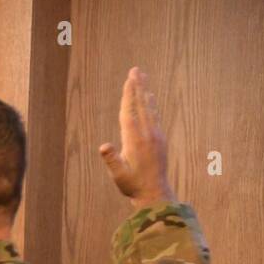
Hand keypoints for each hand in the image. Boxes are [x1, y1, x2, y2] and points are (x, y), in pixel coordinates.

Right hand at [99, 67, 173, 209]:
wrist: (155, 193)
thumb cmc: (132, 185)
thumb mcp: (118, 175)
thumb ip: (112, 159)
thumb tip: (103, 146)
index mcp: (135, 140)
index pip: (130, 112)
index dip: (128, 95)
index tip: (128, 80)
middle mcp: (148, 134)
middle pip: (141, 105)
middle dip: (137, 87)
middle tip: (136, 70)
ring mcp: (156, 136)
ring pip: (150, 109)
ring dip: (145, 93)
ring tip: (142, 79)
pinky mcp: (160, 140)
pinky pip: (155, 117)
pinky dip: (151, 106)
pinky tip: (150, 100)